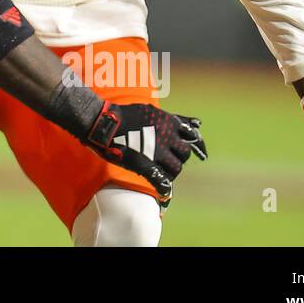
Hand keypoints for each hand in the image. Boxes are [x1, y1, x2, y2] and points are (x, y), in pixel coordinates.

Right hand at [82, 102, 206, 201]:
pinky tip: (164, 192)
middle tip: (168, 160)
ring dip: (171, 172)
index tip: (199, 152)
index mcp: (168, 122)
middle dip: (178, 158)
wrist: (104, 122)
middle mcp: (166, 136)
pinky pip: (160, 180)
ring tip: (162, 172)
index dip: (195, 146)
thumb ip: (175, 119)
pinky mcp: (144, 163)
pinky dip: (164, 187)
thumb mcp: (152, 111)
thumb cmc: (125, 116)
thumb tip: (198, 123)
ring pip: (175, 168)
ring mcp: (155, 151)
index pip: (191, 136)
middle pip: (184, 154)